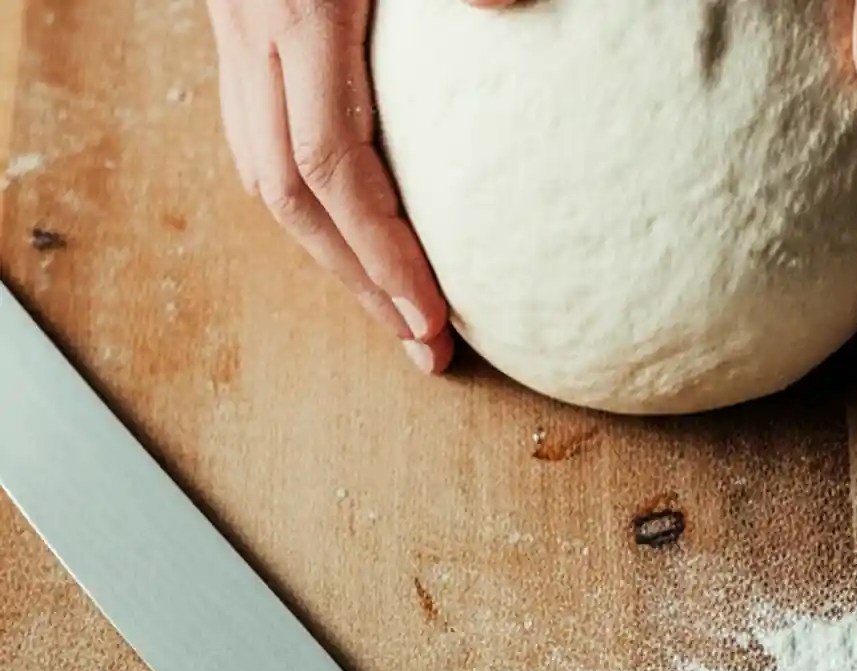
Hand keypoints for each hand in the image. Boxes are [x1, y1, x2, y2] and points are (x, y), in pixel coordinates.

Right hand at [207, 0, 514, 373]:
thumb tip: (518, 8)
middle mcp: (254, 35)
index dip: (380, 252)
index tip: (433, 316)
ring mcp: (238, 36)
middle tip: (422, 349)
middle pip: (290, 199)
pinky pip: (261, 142)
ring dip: (328, 256)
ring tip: (391, 311)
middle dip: (357, 283)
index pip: (331, 167)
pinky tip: (354, 232)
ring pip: (264, 180)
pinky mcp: (241, 33)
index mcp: (299, 12)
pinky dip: (309, 205)